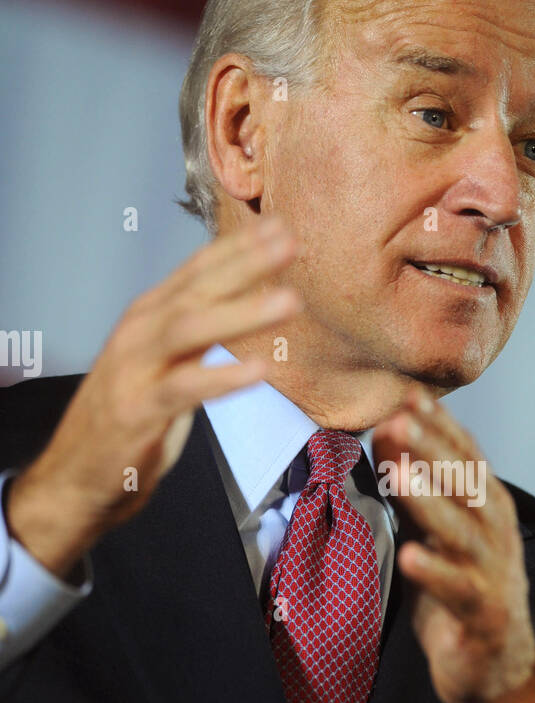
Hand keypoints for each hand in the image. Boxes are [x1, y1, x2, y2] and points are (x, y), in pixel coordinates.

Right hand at [6, 217, 301, 578]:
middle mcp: (139, 334)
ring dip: (242, 312)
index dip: (237, 247)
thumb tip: (243, 303)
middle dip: (244, 264)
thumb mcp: (164, 364)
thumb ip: (195, 334)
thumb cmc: (127, 418)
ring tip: (290, 301)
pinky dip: (224, 377)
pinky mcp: (138, 412)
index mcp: (148, 317)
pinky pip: (185, 388)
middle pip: (196, 289)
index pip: (196, 271)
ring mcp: (135, 371)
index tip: (279, 226)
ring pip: (190, 329)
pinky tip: (260, 370)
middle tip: (290, 243)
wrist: (76, 476)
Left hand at [373, 387, 534, 702]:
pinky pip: (456, 589)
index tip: (407, 395)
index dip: (438, 425)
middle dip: (432, 450)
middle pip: (465, 484)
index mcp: (488, 505)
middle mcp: (496, 531)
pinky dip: (435, 572)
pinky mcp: (482, 613)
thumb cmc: (463, 587)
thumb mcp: (438, 528)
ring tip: (399, 473)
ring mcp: (492, 571)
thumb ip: (416, 484)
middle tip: (398, 420)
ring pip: (460, 530)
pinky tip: (410, 556)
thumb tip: (385, 430)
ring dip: (430, 500)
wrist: (494, 664)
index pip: (465, 455)